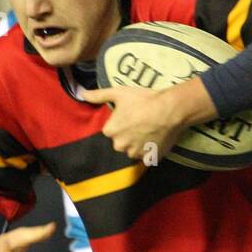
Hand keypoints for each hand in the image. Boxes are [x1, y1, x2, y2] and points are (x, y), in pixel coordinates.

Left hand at [79, 80, 212, 163]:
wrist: (169, 109)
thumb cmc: (143, 100)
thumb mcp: (118, 93)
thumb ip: (98, 95)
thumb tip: (82, 94)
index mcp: (110, 132)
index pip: (110, 131)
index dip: (120, 123)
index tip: (129, 116)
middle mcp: (120, 146)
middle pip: (121, 142)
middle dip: (128, 136)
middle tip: (140, 123)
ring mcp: (135, 153)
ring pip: (133, 151)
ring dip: (138, 144)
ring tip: (148, 131)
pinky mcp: (150, 158)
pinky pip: (146, 157)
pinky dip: (149, 152)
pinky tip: (154, 140)